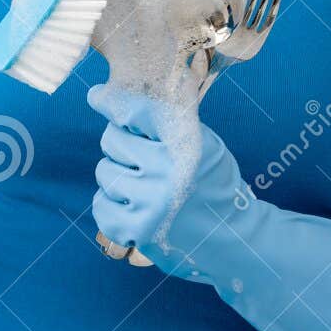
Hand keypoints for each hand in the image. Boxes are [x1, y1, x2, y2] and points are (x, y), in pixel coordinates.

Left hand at [86, 83, 254, 283]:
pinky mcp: (136, 230)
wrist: (234, 239)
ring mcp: (150, 202)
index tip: (97, 96)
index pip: (131, 110)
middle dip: (122, 148)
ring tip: (144, 187)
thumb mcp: (204, 143)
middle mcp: (166, 169)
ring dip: (118, 178)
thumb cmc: (215, 185)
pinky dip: (112, 207)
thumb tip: (118, 91)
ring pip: (104, 172)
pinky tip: (134, 209)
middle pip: (111, 140)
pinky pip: (100, 206)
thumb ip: (172, 119)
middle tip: (144, 161)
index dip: (110, 102)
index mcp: (182, 142)